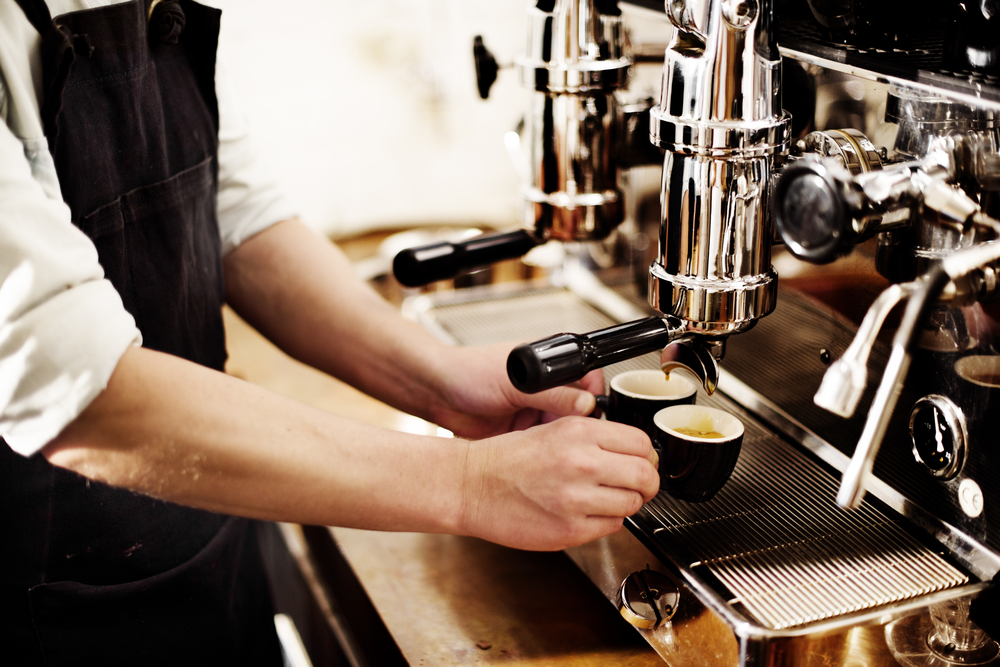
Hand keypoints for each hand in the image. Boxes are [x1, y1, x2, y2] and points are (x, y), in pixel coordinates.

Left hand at [429, 343, 603, 438]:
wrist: (437, 394)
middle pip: (580, 412)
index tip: (590, 417)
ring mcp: (535, 412)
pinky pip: (544, 446)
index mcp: (549, 366)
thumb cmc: (469, 372)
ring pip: (563, 433)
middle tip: (570, 438)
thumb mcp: (516, 384)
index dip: (593, 400)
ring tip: (551, 447)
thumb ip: (553, 394)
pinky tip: (538, 456)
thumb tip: (587, 404)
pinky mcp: (523, 435)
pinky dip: (544, 453)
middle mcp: (546, 389)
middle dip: (577, 427)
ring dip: (560, 442)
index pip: (588, 381)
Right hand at [458, 416, 659, 550]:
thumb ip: (594, 438)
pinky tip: (587, 512)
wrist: (471, 486)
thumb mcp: (553, 429)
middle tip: (637, 485)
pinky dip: (606, 521)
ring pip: (632, 503)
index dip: (646, 455)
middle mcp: (581, 463)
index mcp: (578, 432)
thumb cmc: (507, 459)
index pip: (641, 443)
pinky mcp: (570, 529)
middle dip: (646, 482)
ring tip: (605, 499)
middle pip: (645, 475)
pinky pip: (612, 526)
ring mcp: (577, 499)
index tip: (640, 461)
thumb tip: (634, 452)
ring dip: (626, 503)